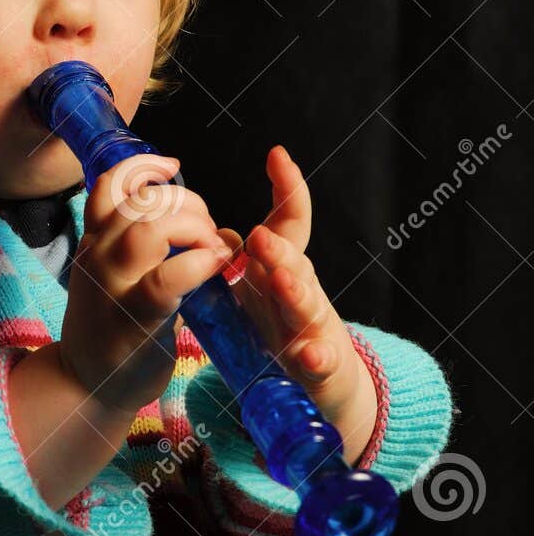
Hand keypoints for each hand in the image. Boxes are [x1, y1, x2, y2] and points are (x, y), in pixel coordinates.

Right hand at [59, 152, 231, 416]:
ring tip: (212, 249)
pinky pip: (168, 276)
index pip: (108, 184)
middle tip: (207, 230)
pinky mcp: (135, 317)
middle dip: (186, 203)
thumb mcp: (116, 278)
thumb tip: (208, 224)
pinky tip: (214, 267)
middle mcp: (97, 256)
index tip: (172, 167)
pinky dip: (199, 262)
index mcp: (94, 242)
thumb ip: (146, 247)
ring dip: (192, 228)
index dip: (142, 166)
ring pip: (150, 228)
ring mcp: (112, 286)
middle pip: (140, 201)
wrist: (88, 388)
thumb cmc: (116, 332)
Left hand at [215, 146, 377, 463]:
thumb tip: (212, 228)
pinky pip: (319, 362)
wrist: (324, 380)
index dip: (287, 190)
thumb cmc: (281, 325)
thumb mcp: (257, 288)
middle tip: (258, 235)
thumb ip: (237, 258)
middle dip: (276, 247)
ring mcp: (313, 328)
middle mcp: (302, 291)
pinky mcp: (320, 366)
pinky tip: (311, 358)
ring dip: (296, 291)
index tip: (277, 155)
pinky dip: (316, 358)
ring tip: (283, 280)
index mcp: (282, 269)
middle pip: (293, 260)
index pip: (288, 224)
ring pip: (307, 305)